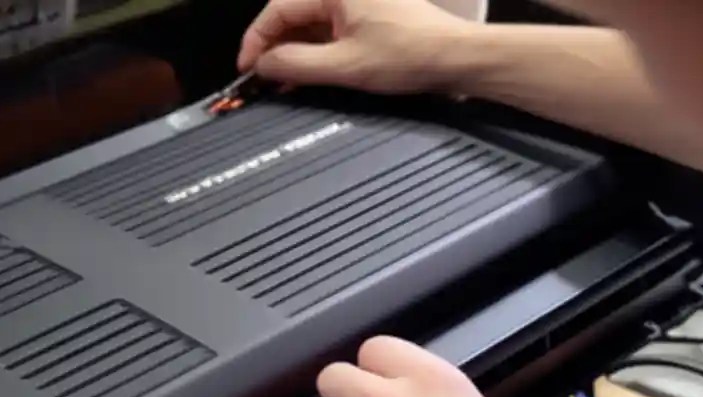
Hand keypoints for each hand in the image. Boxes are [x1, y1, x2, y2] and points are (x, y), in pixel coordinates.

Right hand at [237, 0, 479, 94]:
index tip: (246, 70)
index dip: (256, 42)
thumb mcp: (344, 67)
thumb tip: (263, 66)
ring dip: (294, 52)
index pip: (277, 10)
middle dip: (274, 49)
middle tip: (261, 81)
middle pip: (291, 15)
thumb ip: (295, 65)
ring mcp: (356, 0)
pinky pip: (328, 28)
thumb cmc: (410, 55)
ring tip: (283, 83)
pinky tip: (307, 74)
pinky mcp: (367, 13)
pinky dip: (314, 50)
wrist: (456, 58)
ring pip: (309, 24)